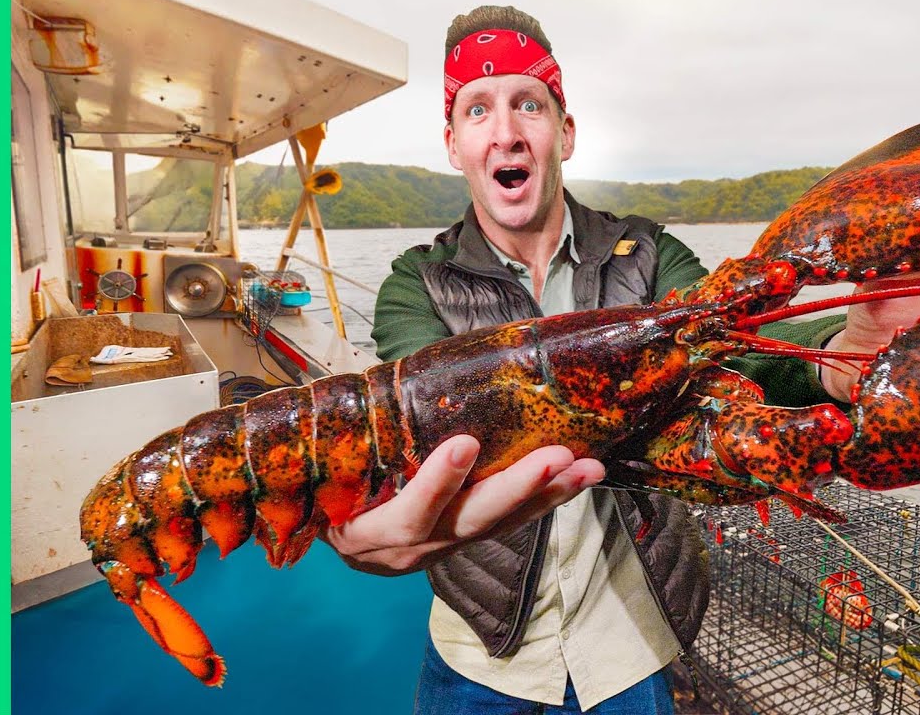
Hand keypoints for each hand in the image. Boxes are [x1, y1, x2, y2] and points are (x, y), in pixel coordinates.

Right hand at [325, 434, 604, 574]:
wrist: (331, 534)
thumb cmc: (331, 480)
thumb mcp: (333, 462)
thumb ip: (366, 429)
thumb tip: (400, 370)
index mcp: (367, 530)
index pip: (407, 512)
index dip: (436, 483)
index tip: (463, 444)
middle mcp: (410, 548)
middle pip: (469, 523)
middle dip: (516, 489)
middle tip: (557, 458)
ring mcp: (443, 547)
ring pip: (501, 525)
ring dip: (548, 495)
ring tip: (588, 468)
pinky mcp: (467, 540)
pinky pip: (511, 523)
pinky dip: (545, 499)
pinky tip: (578, 476)